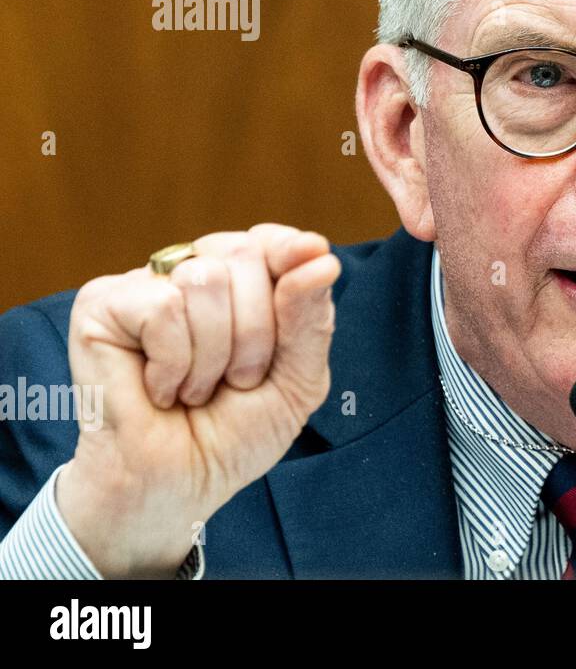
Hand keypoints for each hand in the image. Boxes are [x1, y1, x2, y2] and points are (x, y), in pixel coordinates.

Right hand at [56, 223, 340, 577]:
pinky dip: (174, 361)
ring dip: (215, 355)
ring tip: (196, 390)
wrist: (177, 485)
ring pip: (205, 280)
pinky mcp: (102, 304)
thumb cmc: (234, 435)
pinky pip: (162, 306)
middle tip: (236, 381)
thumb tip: (321, 256)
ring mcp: (146, 285)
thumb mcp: (297, 381)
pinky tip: (160, 389)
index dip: (290, 251)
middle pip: (244, 256)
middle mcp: (192, 274)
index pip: (270, 240)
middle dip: (256, 333)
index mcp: (240, 285)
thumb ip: (311, 319)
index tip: (314, 258)